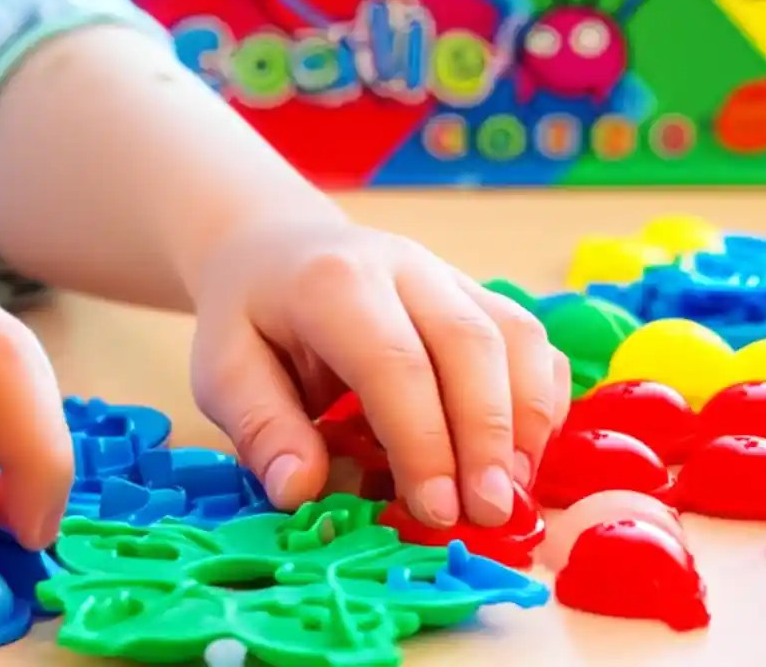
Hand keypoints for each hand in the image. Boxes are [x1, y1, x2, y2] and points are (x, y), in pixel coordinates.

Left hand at [189, 220, 570, 527]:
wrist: (276, 250)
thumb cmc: (252, 319)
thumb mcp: (223, 370)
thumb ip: (261, 429)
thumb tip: (301, 491)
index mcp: (334, 284)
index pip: (395, 363)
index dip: (423, 442)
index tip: (435, 511)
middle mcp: (404, 268)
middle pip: (470, 344)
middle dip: (487, 438)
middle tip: (487, 514)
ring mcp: (448, 276)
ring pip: (514, 336)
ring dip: (525, 420)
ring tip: (512, 492)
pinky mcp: (477, 296)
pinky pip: (530, 339)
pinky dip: (541, 398)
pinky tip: (524, 454)